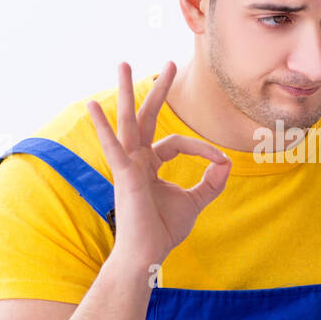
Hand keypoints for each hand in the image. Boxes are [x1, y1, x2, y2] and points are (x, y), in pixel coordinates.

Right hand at [85, 61, 230, 270]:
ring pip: (128, 122)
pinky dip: (103, 127)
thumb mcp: (195, 201)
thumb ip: (211, 182)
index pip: (178, 143)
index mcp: (150, 164)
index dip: (203, 149)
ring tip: (122, 64)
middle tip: (170, 63)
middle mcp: (137, 160)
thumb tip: (226, 162)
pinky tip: (94, 107)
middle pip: (147, 117)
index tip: (222, 160)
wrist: (147, 256)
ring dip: (127, 92)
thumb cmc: (163, 231)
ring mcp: (128, 165)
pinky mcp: (124, 175)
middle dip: (158, 90)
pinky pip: (114, 147)